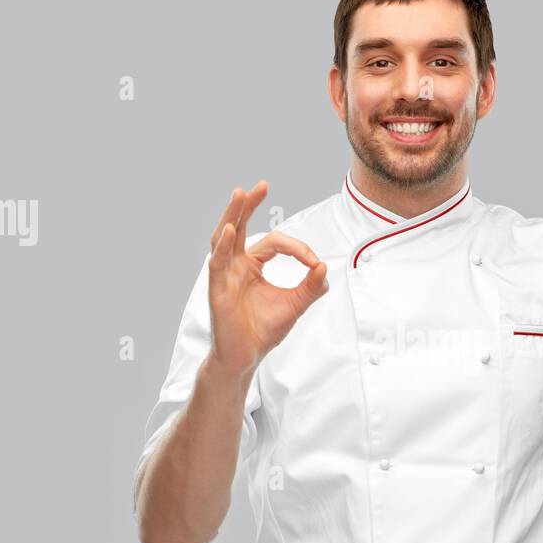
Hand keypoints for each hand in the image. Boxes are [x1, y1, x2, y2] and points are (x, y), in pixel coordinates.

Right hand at [206, 180, 328, 376]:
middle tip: (261, 185)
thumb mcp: (294, 306)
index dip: (298, 249)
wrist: (246, 357)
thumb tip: (325, 266)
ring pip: (225, 237)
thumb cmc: (263, 331)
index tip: (314, 265)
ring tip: (240, 194)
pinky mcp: (217, 289)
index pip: (275, 243)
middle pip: (242, 227)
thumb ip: (310, 287)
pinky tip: (230, 229)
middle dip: (250, 205)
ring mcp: (225, 275)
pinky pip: (218, 262)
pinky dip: (223, 245)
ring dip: (233, 215)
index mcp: (253, 265)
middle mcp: (236, 265)